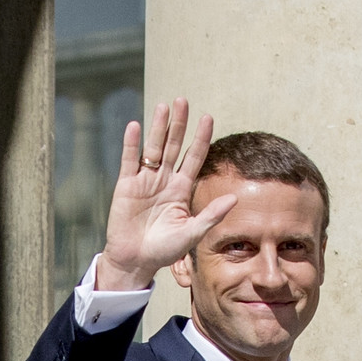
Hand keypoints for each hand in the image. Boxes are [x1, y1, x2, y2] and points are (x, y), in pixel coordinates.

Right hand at [96, 98, 236, 290]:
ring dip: (158, 127)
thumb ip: (211, 214)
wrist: (136, 260)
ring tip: (164, 106)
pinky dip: (132, 144)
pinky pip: (130, 161)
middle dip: (179, 124)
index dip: (201, 138)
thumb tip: (235, 198)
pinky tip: (136, 126)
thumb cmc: (165, 249)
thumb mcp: (192, 232)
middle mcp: (164, 180)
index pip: (194, 157)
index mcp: (181, 189)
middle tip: (183, 100)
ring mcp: (144, 181)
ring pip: (153, 148)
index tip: (208, 117)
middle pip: (174, 146)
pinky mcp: (126, 186)